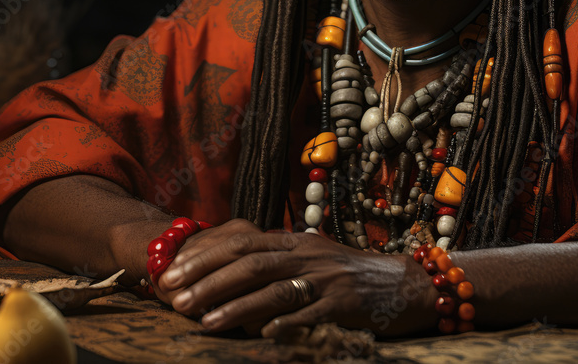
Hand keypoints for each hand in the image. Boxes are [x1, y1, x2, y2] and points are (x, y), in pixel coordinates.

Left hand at [153, 219, 434, 337]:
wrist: (406, 284)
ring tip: (205, 322)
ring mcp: (326, 279)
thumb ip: (273, 263)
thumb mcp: (310, 259)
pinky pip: (311, 314)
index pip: (240, 243)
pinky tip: (263, 335)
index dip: (203, 257)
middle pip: (250, 263)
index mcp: (293, 242)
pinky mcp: (346, 304)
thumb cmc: (349, 276)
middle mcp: (305, 255)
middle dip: (209, 281)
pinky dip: (286, 324)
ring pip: (274, 289)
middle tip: (176, 299)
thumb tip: (224, 273)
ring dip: (237, 306)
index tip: (172, 274)